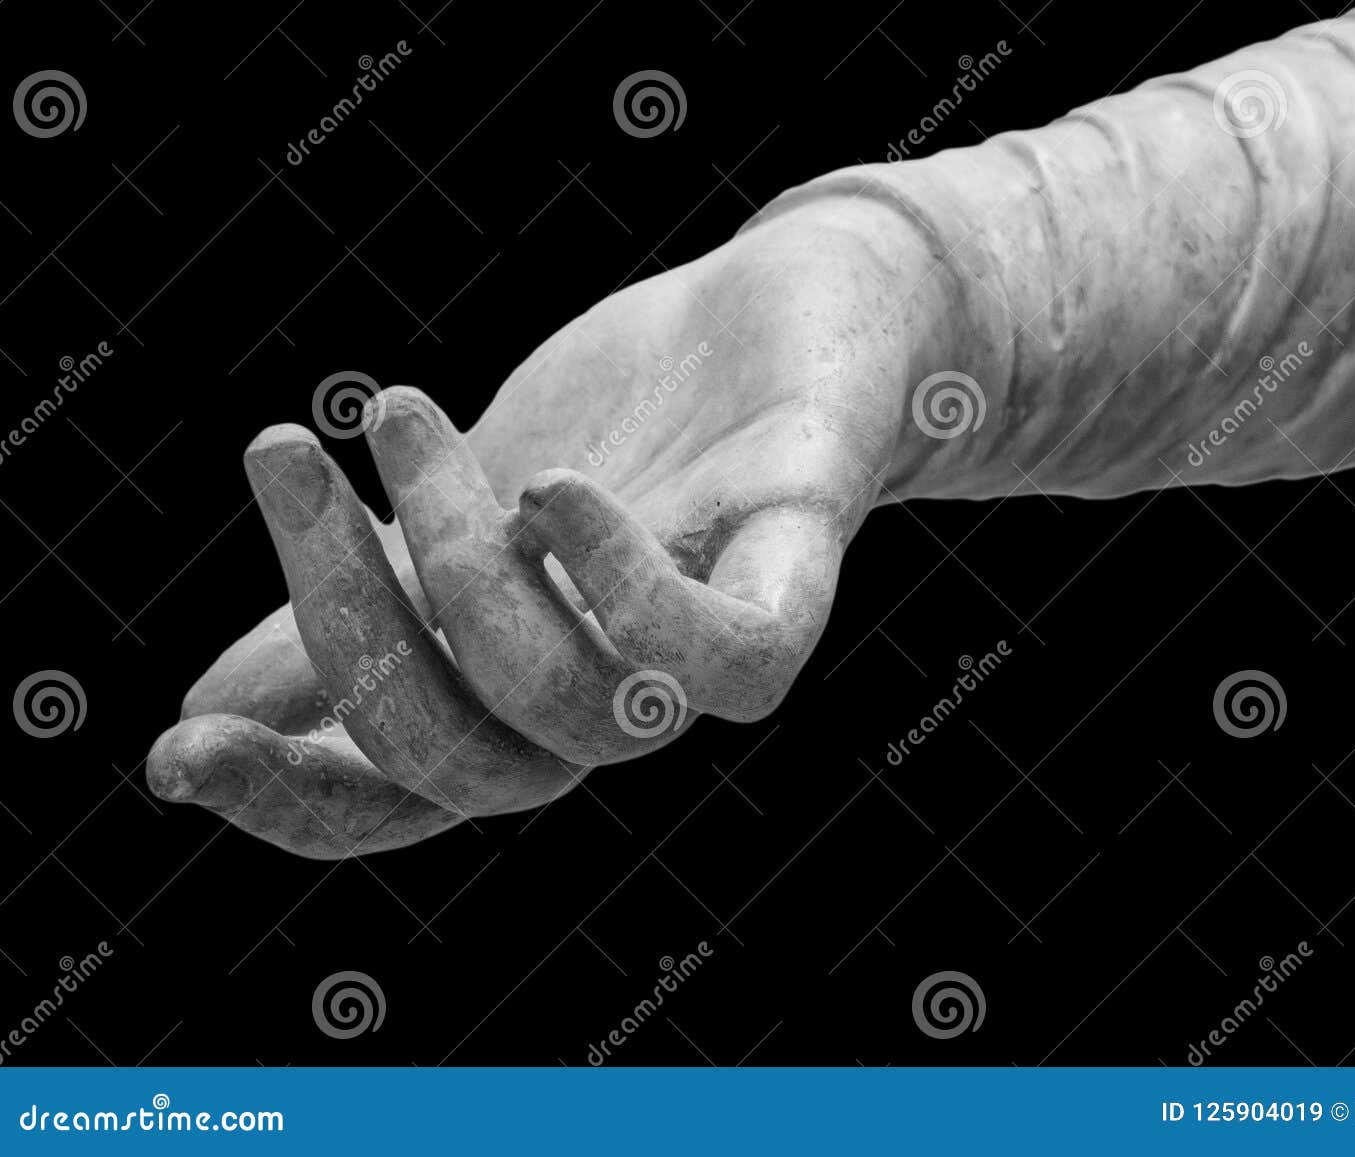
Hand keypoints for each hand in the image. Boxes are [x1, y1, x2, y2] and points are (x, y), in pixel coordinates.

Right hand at [146, 196, 956, 856]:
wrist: (800, 311)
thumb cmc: (633, 421)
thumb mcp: (468, 509)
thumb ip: (374, 604)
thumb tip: (208, 706)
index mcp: (524, 685)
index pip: (403, 799)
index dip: (292, 800)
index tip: (177, 751)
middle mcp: (616, 693)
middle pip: (468, 757)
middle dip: (348, 616)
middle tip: (280, 447)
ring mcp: (708, 635)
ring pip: (574, 711)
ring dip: (458, 563)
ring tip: (402, 412)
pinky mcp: (799, 559)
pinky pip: (733, 657)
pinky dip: (629, 592)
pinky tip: (553, 494)